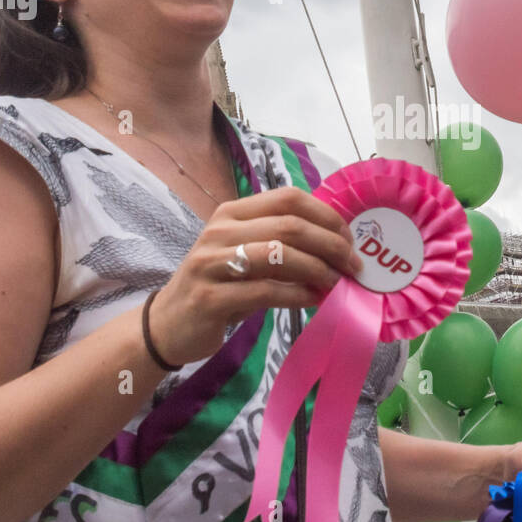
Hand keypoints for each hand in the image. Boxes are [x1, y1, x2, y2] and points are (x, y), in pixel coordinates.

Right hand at [147, 187, 363, 366]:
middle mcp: (220, 231)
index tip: (349, 239)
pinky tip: (313, 300)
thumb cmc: (218, 285)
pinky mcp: (210, 297)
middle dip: (330, 245)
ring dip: (318, 270)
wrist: (168, 324)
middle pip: (289, 226)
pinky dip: (297, 295)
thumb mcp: (245, 255)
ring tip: (337, 284)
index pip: (289, 198)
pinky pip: (265, 291)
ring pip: (279, 255)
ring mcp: (211, 263)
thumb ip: (281, 243)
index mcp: (232, 213)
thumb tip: (337, 245)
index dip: (326, 216)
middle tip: (353, 266)